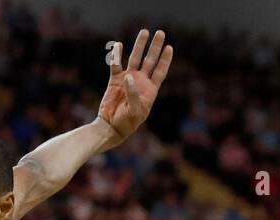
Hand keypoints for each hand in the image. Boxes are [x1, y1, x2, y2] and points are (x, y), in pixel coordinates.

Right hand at [97, 29, 172, 146]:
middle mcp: (140, 81)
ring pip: (135, 58)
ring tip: (144, 32)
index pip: (160, 71)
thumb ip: (134, 94)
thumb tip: (130, 76)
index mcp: (150, 90)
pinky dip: (116, 56)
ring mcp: (127, 79)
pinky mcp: (115, 80)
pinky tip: (118, 45)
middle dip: (155, 47)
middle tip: (160, 33)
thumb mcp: (135, 111)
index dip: (165, 60)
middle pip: (150, 60)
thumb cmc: (127, 122)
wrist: (111, 127)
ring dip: (139, 46)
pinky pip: (116, 65)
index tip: (169, 47)